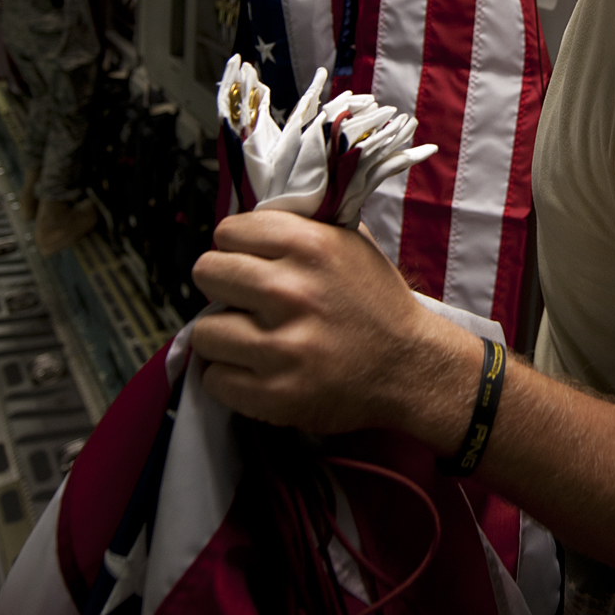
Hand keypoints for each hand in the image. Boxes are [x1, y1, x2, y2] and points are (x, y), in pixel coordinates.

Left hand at [190, 210, 480, 441]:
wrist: (410, 367)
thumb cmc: (377, 303)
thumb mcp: (349, 244)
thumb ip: (300, 226)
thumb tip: (251, 220)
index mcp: (309, 246)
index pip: (228, 231)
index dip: (236, 246)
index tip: (249, 261)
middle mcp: (291, 291)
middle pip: (206, 273)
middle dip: (222, 285)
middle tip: (242, 298)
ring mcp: (281, 347)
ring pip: (203, 331)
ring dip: (222, 335)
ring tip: (246, 338)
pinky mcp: (275, 395)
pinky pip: (214, 379)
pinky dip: (229, 376)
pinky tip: (253, 369)